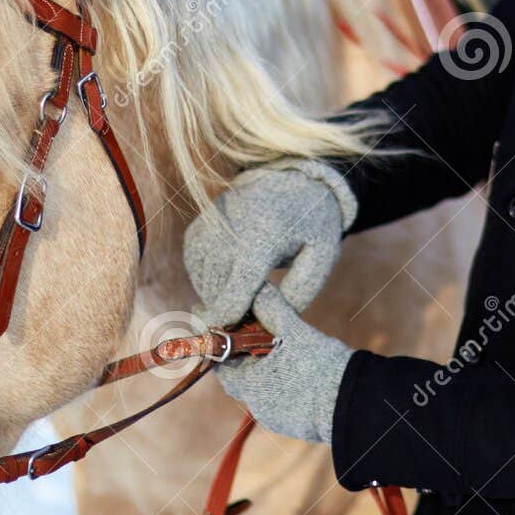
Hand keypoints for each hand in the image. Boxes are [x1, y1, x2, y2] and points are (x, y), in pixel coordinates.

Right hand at [184, 159, 356, 327]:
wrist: (294, 180)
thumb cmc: (312, 223)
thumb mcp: (322, 256)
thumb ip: (300, 291)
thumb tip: (270, 321)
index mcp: (264, 233)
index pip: (238, 284)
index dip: (231, 315)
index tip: (232, 333)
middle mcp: (230, 226)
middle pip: (216, 286)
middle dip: (229, 309)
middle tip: (251, 316)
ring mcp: (211, 223)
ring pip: (201, 278)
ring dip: (217, 296)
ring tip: (244, 296)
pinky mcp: (200, 224)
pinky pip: (193, 264)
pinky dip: (207, 279)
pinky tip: (228, 280)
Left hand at [213, 283, 352, 443]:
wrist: (354, 403)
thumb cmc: (323, 366)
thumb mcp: (297, 331)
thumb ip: (273, 309)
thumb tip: (257, 288)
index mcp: (250, 382)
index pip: (222, 363)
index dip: (224, 346)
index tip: (230, 332)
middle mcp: (256, 404)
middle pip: (239, 379)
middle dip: (243, 360)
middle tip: (254, 340)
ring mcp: (273, 418)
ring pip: (258, 392)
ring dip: (263, 376)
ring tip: (278, 357)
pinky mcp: (290, 426)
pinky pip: (276, 405)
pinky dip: (279, 391)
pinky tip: (295, 378)